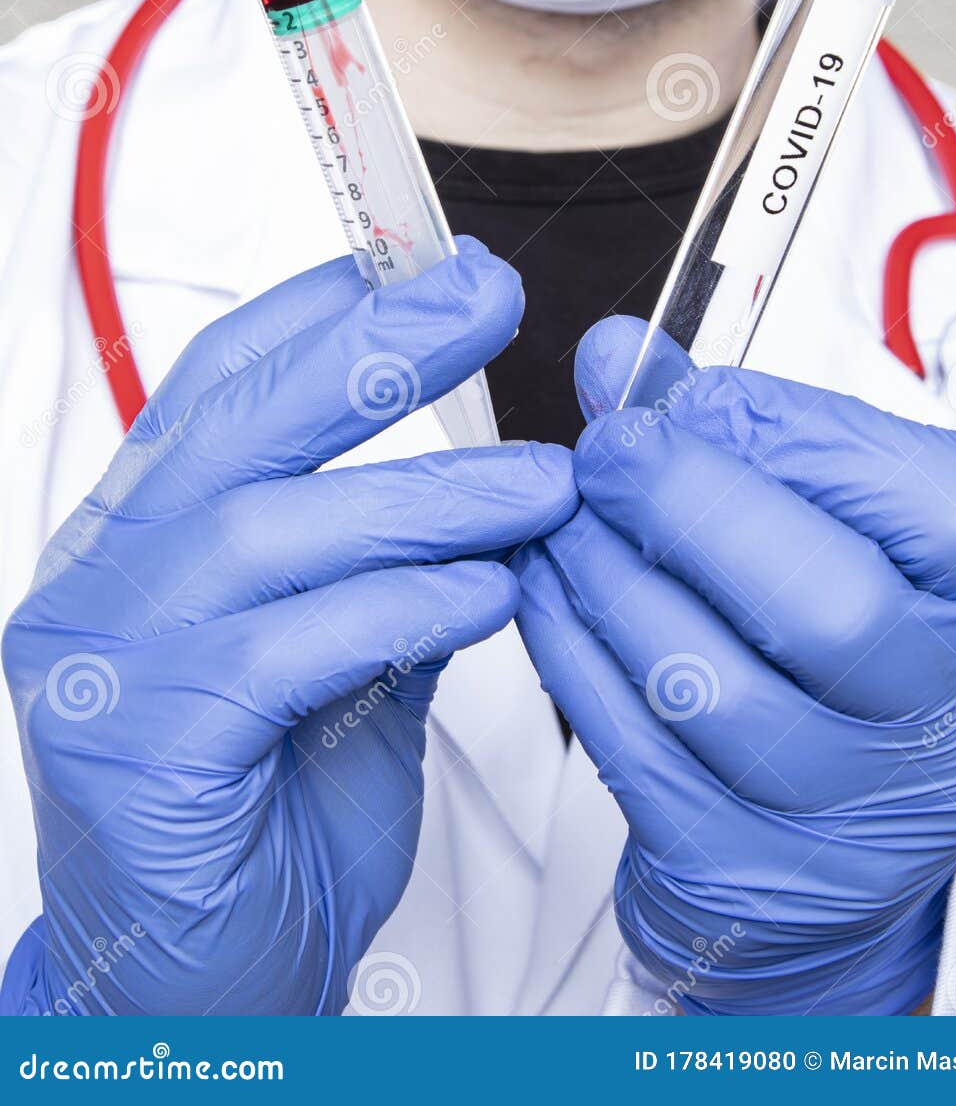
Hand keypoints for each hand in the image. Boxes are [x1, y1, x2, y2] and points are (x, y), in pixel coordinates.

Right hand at [3, 238, 576, 1014]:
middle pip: (237, 423)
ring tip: (548, 485)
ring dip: (427, 496)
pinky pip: (286, 647)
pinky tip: (486, 596)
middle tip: (488, 295)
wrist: (203, 999)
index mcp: (143, 538)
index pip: (216, 385)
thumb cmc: (272, 822)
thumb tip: (486, 481)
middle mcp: (104, 580)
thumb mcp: (342, 668)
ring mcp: (105, 660)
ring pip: (271, 528)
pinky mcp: (138, 748)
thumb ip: (383, 571)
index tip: (423, 260)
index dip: (320, 310)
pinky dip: (399, 609)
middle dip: (373, 348)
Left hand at [517, 317, 955, 1015]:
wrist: (840, 852)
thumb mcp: (836, 531)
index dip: (799, 434)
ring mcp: (847, 810)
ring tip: (564, 519)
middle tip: (606, 451)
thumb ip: (732, 433)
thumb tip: (617, 357)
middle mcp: (939, 714)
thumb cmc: (842, 657)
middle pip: (824, 604)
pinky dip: (571, 654)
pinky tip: (549, 594)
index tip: (700, 398)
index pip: (931, 504)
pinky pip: (634, 752)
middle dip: (686, 503)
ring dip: (609, 577)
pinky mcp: (742, 871)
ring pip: (712, 687)